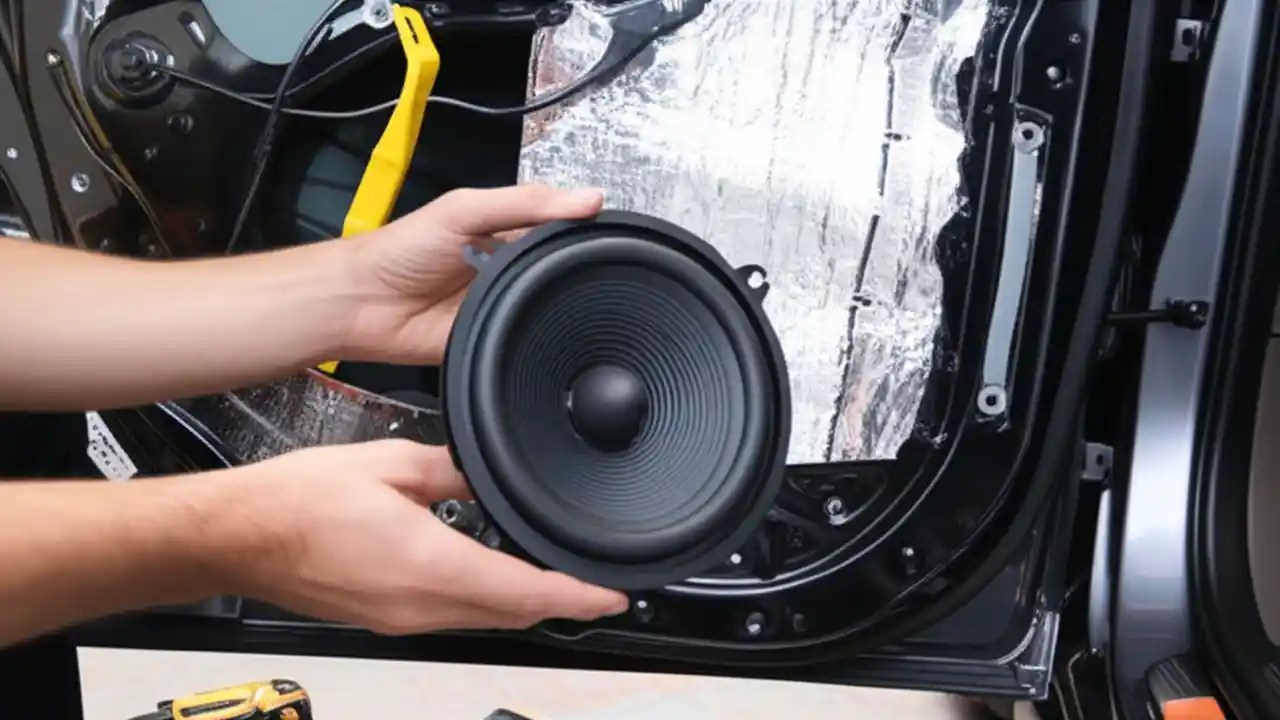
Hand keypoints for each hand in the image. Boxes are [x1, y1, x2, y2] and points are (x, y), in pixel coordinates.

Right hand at [224, 440, 628, 633]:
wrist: (238, 537)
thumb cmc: (296, 502)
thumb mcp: (387, 464)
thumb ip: (449, 468)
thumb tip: (482, 471)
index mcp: (428, 564)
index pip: (525, 592)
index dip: (577, 597)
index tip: (612, 596)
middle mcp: (419, 605)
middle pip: (512, 614)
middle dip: (559, 601)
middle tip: (592, 581)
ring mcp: (401, 620)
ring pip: (485, 619)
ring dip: (523, 601)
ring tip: (552, 575)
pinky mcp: (385, 619)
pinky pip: (453, 616)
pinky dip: (486, 599)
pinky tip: (491, 572)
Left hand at [341, 185, 603, 364]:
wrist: (362, 304)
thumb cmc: (400, 250)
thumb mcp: (465, 209)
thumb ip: (524, 203)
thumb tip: (586, 198)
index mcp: (504, 232)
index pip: (558, 229)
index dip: (584, 232)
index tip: (612, 236)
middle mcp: (505, 269)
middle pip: (557, 272)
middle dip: (576, 275)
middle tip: (599, 276)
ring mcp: (498, 306)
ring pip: (545, 308)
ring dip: (555, 308)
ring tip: (574, 305)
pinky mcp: (490, 340)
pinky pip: (523, 341)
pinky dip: (533, 339)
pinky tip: (545, 332)